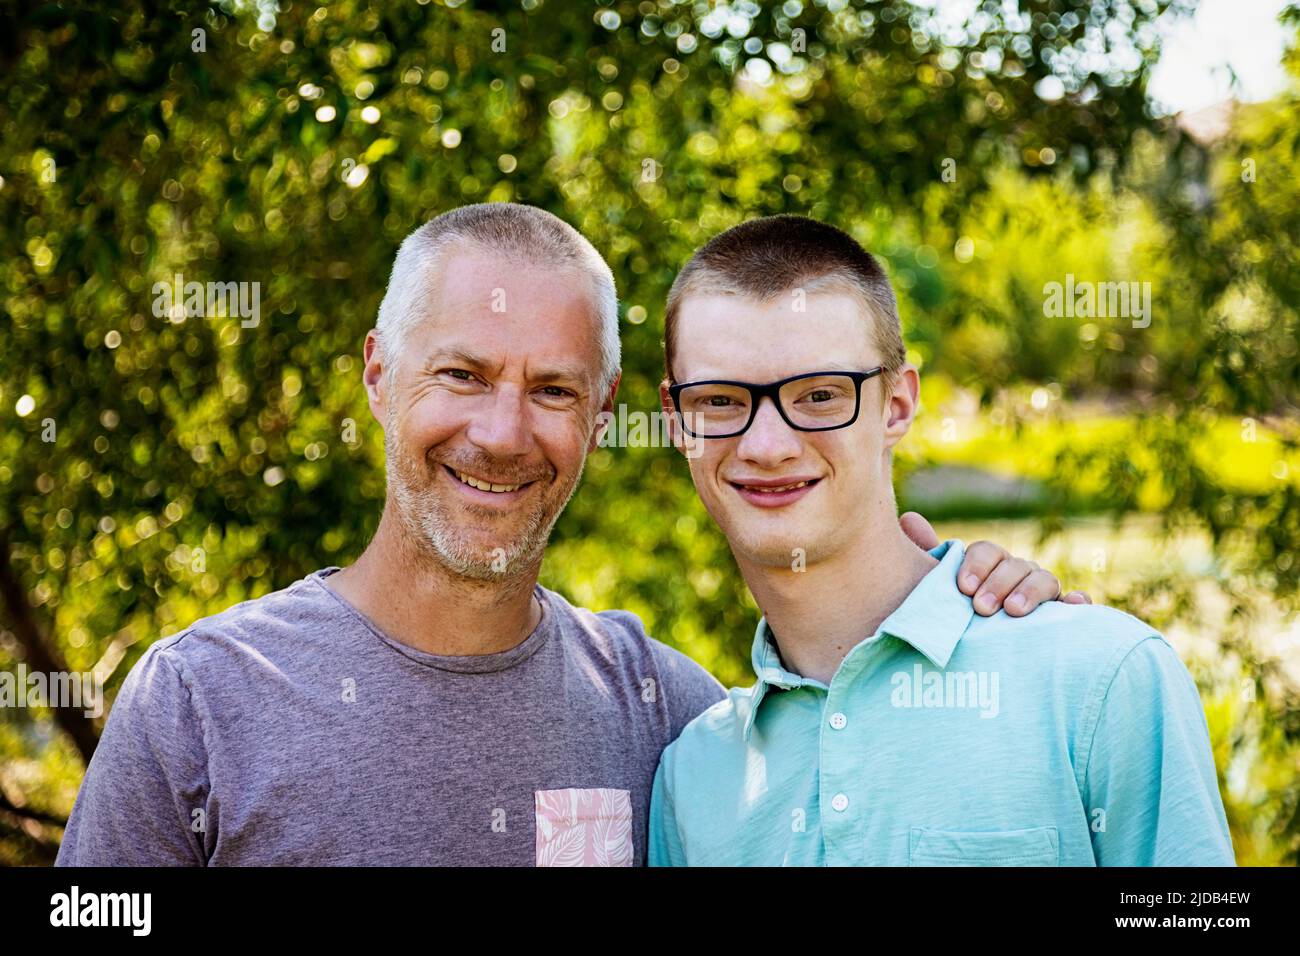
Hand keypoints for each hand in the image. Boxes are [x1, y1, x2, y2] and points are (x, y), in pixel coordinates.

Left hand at [899, 511, 1092, 615]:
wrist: (984, 658)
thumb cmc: (961, 618)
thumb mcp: (944, 591)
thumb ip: (928, 558)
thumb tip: (909, 518)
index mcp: (990, 566)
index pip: (987, 551)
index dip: (976, 564)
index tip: (962, 587)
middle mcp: (1019, 575)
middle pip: (1015, 565)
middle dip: (999, 583)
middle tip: (981, 607)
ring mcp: (1044, 595)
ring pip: (1045, 580)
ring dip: (1030, 591)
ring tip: (1013, 611)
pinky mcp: (1064, 619)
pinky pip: (1077, 606)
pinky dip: (1078, 602)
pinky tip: (1074, 606)